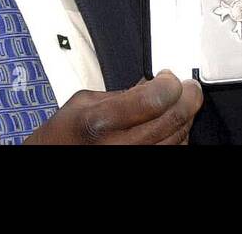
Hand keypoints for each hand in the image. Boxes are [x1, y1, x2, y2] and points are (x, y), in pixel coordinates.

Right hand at [25, 71, 202, 144]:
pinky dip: (178, 136)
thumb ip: (122, 92)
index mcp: (100, 121)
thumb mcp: (84, 102)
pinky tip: (170, 126)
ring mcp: (133, 159)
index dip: (170, 82)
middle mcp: (120, 146)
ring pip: (180, 137)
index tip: (169, 76)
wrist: (53, 158)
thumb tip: (154, 83)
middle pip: (174, 118)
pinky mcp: (142, 165)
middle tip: (188, 86)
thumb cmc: (64, 137)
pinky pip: (175, 151)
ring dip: (184, 116)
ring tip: (177, 104)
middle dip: (188, 96)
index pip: (155, 98)